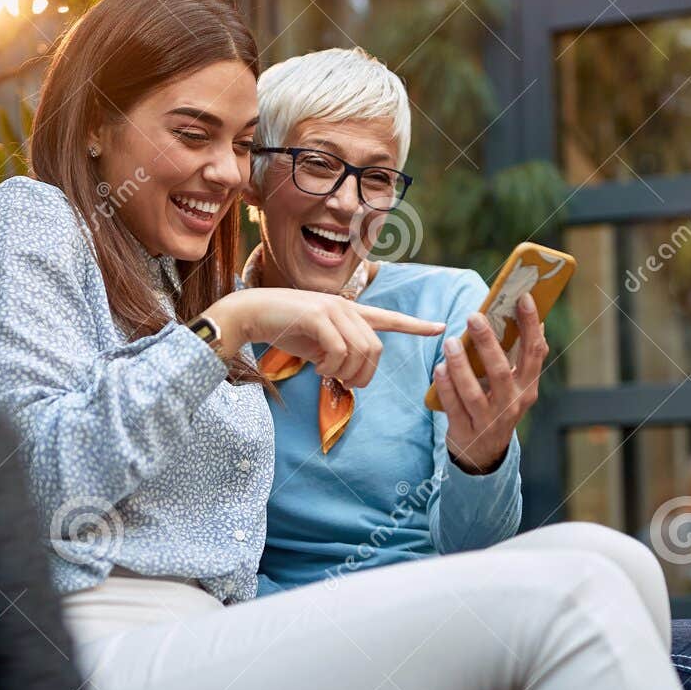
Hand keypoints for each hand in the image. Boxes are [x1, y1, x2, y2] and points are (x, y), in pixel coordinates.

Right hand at [201, 288, 443, 387]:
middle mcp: (345, 307)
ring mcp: (332, 309)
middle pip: (375, 350)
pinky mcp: (317, 316)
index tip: (441, 327)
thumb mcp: (316, 344)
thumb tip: (351, 374)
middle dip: (362, 375)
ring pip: (360, 352)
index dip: (415, 325)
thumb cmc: (281, 329)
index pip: (389, 317)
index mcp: (348, 312)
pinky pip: (339, 352)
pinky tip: (315, 368)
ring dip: (343, 373)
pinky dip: (330, 367)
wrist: (249, 314)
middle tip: (340, 382)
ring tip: (323, 373)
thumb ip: (338, 353)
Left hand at [433, 293, 548, 473]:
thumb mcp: (515, 386)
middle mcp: (512, 404)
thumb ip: (520, 358)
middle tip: (473, 317)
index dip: (530, 325)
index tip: (523, 297)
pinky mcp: (466, 431)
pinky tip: (439, 368)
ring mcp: (489, 420)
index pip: (534, 352)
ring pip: (474, 392)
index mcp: (527, 387)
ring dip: (461, 365)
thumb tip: (532, 318)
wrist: (484, 453)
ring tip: (449, 342)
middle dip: (487, 343)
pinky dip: (446, 387)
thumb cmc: (498, 406)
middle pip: (501, 371)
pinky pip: (454, 406)